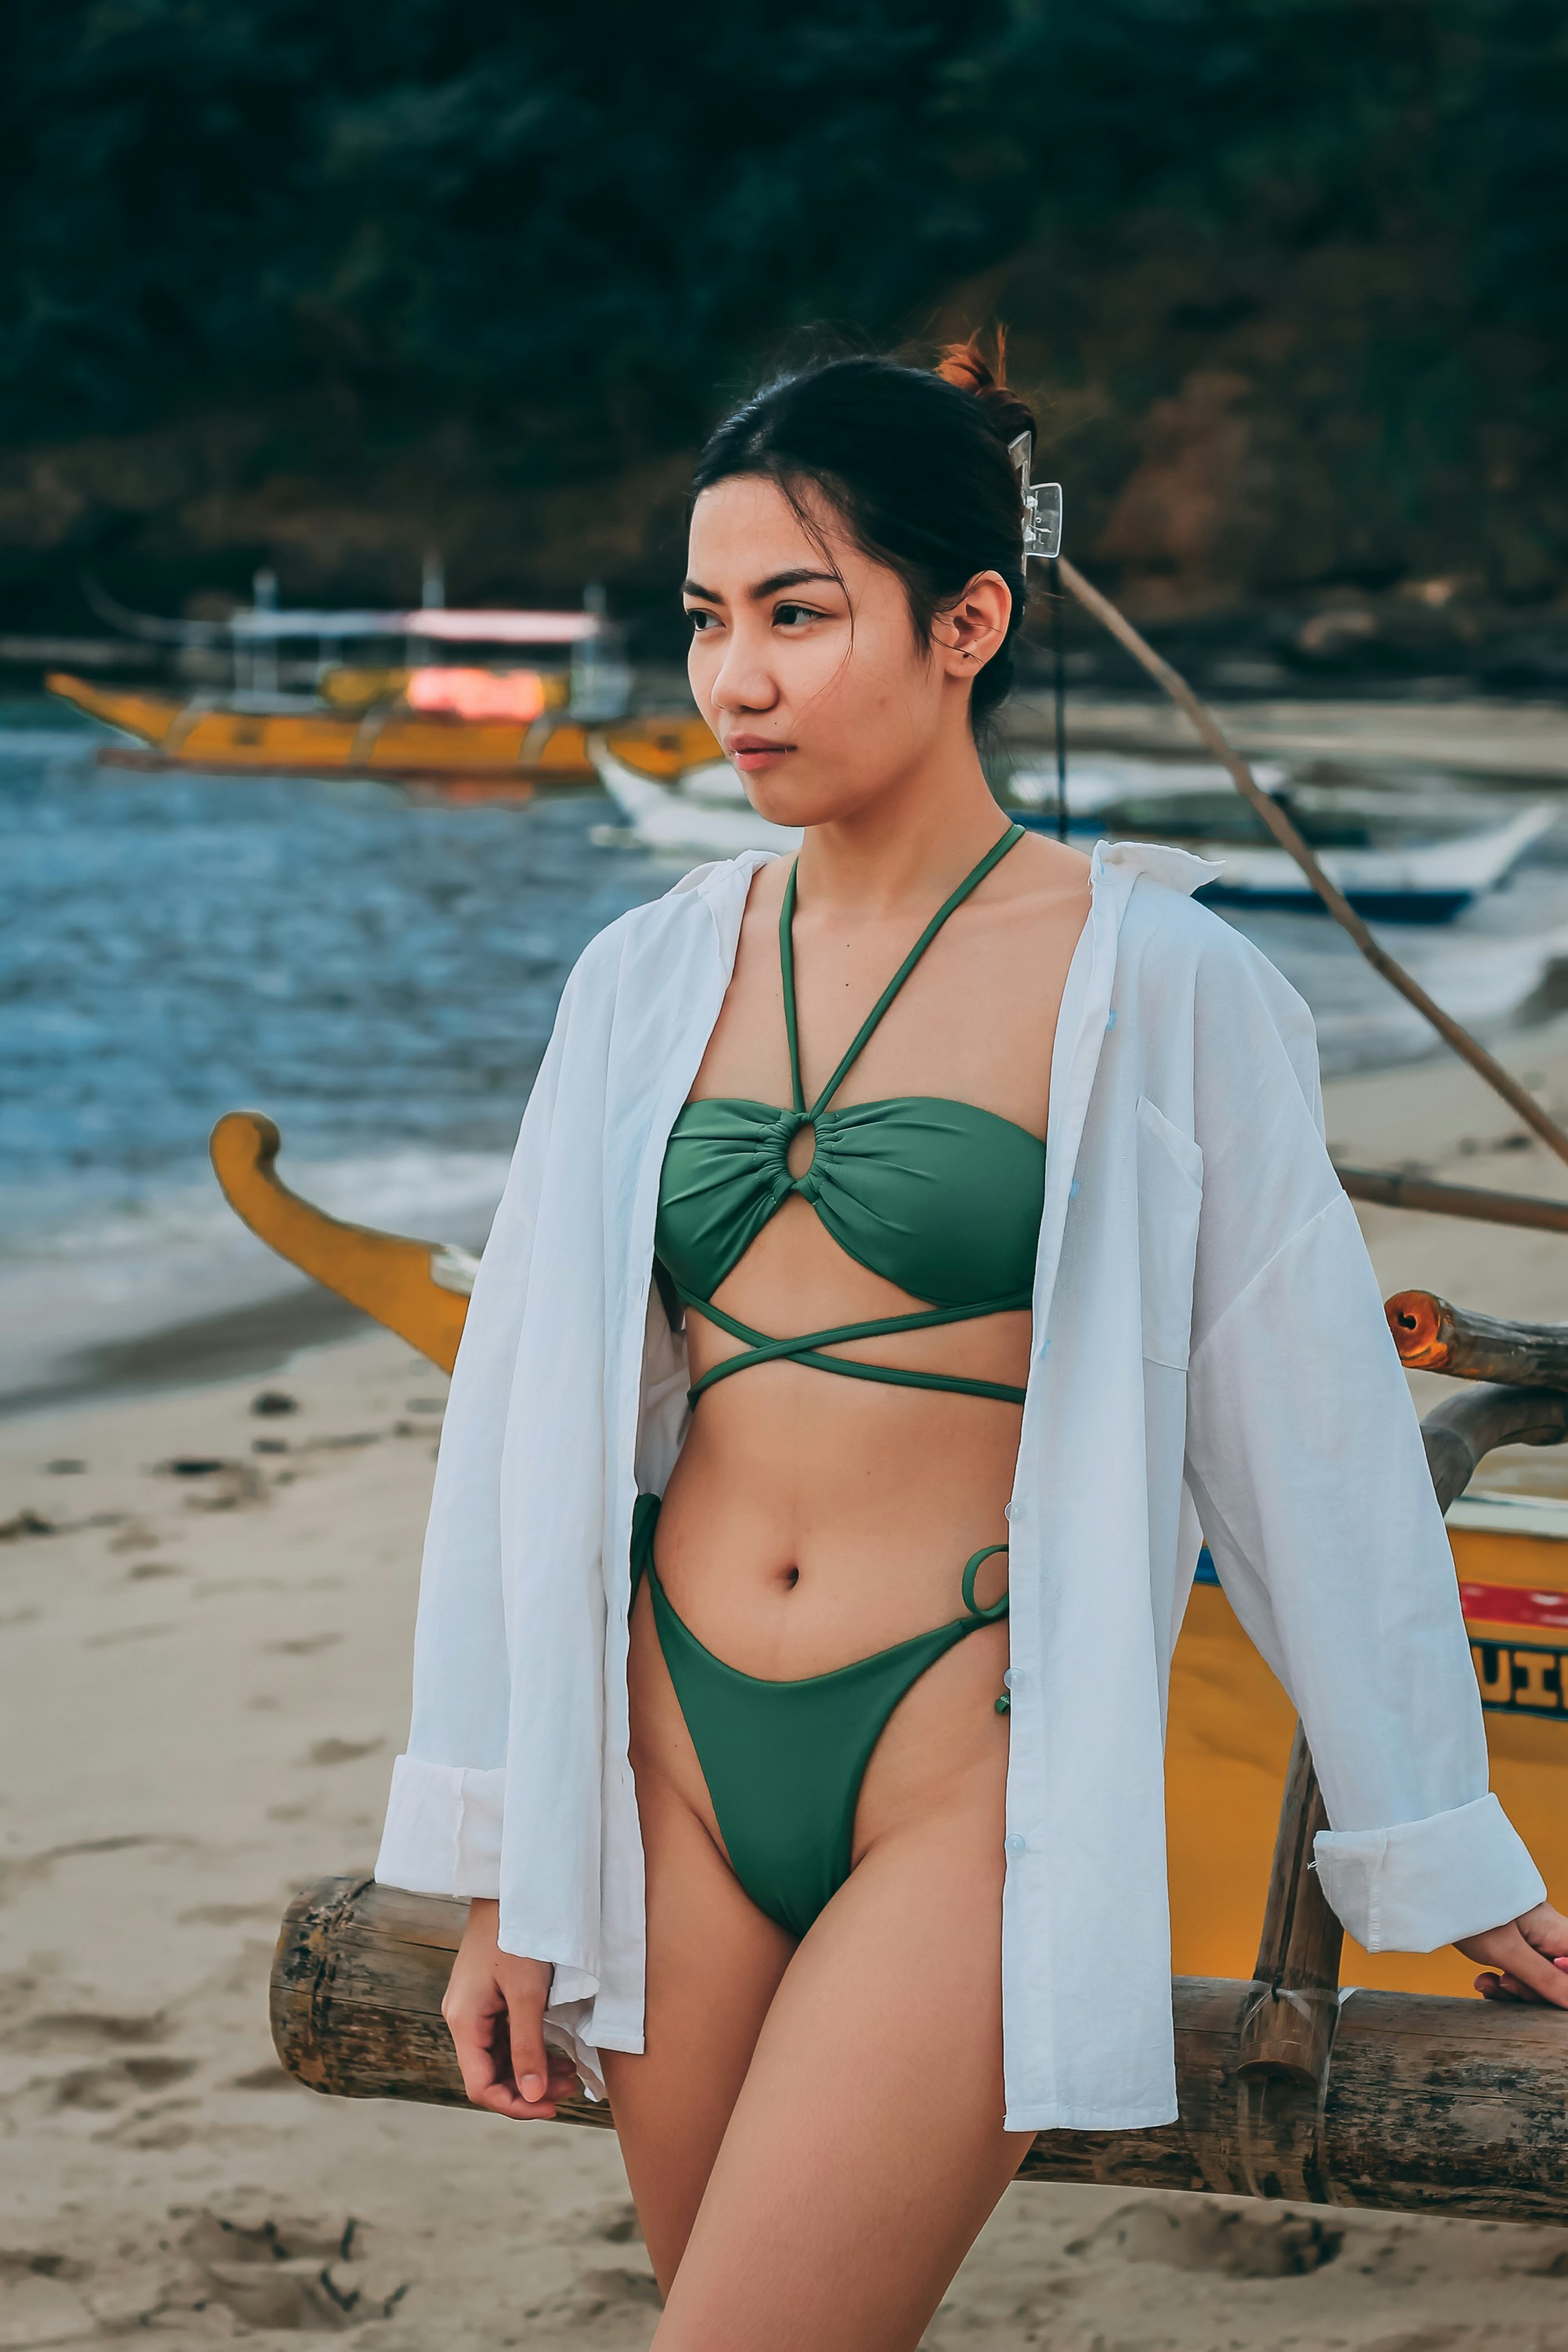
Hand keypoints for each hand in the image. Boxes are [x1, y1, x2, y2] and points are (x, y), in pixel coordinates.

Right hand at [441, 1898, 581, 2118]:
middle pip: (490, 2075)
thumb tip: (531, 2095)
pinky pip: (504, 2037)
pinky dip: (529, 2049)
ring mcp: (474, 2009)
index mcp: (464, 2022)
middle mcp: (463, 2020)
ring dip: (532, 2070)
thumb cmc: (517, 1934)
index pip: (481, 2086)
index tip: (552, 2107)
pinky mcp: (487, 1999)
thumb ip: (528, 2046)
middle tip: (570, 2087)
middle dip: (528, 2088)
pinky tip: (556, 2053)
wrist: (509, 1887)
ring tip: (570, 2073)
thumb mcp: (527, 1993)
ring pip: (499, 2058)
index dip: (515, 2105)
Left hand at [1456, 1900, 1567, 2006]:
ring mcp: (1531, 1937)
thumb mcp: (1507, 1951)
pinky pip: (1518, 1969)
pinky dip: (1502, 1980)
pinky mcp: (1512, 1940)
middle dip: (1532, 1990)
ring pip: (1536, 1976)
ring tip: (1487, 1983)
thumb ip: (1545, 1978)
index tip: (1539, 1989)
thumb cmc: (1472, 1911)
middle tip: (1506, 1984)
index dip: (1563, 1986)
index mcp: (1558, 1932)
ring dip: (1513, 1988)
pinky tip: (1482, 1982)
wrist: (1431, 1884)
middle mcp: (1549, 1933)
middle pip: (1558, 1977)